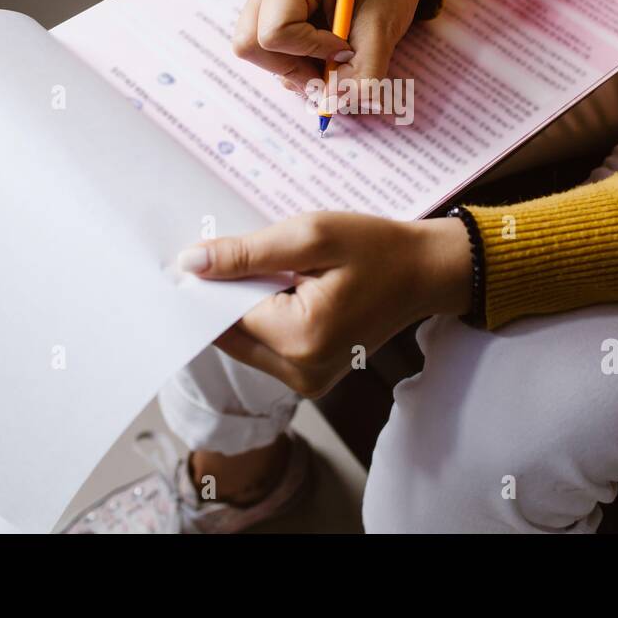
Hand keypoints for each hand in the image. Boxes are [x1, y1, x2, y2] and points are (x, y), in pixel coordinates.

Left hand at [177, 213, 470, 396]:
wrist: (426, 272)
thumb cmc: (377, 248)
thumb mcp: (312, 236)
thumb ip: (247, 253)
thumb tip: (191, 263)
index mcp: (300, 340)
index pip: (225, 313)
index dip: (215, 280)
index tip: (214, 251)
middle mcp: (300, 373)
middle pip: (231, 333)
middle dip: (229, 295)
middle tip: (250, 254)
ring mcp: (307, 381)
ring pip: (245, 342)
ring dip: (247, 307)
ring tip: (280, 270)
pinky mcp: (311, 378)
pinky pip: (267, 349)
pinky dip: (265, 319)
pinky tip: (286, 288)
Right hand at [232, 0, 426, 103]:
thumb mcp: (383, 29)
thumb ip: (362, 72)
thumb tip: (332, 105)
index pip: (275, 33)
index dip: (310, 52)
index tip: (344, 48)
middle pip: (252, 46)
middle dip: (294, 69)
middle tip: (333, 70)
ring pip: (256, 55)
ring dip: (296, 71)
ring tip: (332, 61)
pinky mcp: (265, 17)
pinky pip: (266, 56)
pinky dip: (295, 67)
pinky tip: (322, 57)